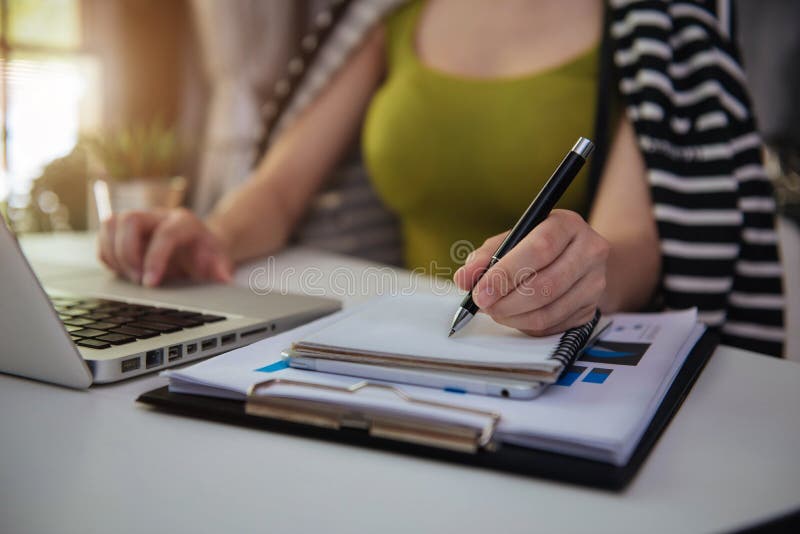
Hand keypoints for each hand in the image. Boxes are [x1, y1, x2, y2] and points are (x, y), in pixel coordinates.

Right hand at [98, 208, 233, 286]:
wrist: (199, 247)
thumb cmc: (208, 255)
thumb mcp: (220, 262)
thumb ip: (221, 269)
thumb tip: (223, 278)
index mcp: (184, 222)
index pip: (165, 234)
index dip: (155, 259)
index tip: (150, 283)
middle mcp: (158, 216)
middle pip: (130, 219)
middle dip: (127, 253)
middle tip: (137, 280)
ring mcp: (140, 222)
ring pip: (111, 224)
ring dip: (113, 254)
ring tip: (128, 277)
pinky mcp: (124, 231)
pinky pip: (104, 238)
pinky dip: (107, 257)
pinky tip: (122, 272)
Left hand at [454, 210, 608, 335]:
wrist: (579, 258)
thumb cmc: (538, 246)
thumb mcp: (512, 240)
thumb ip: (485, 256)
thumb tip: (464, 279)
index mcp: (567, 225)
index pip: (539, 250)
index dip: (506, 274)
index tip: (479, 291)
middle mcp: (590, 251)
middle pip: (546, 285)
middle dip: (506, 301)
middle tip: (483, 305)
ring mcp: (595, 283)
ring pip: (548, 311)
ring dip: (513, 316)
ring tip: (494, 310)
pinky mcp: (592, 310)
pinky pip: (552, 326)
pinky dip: (525, 325)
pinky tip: (513, 316)